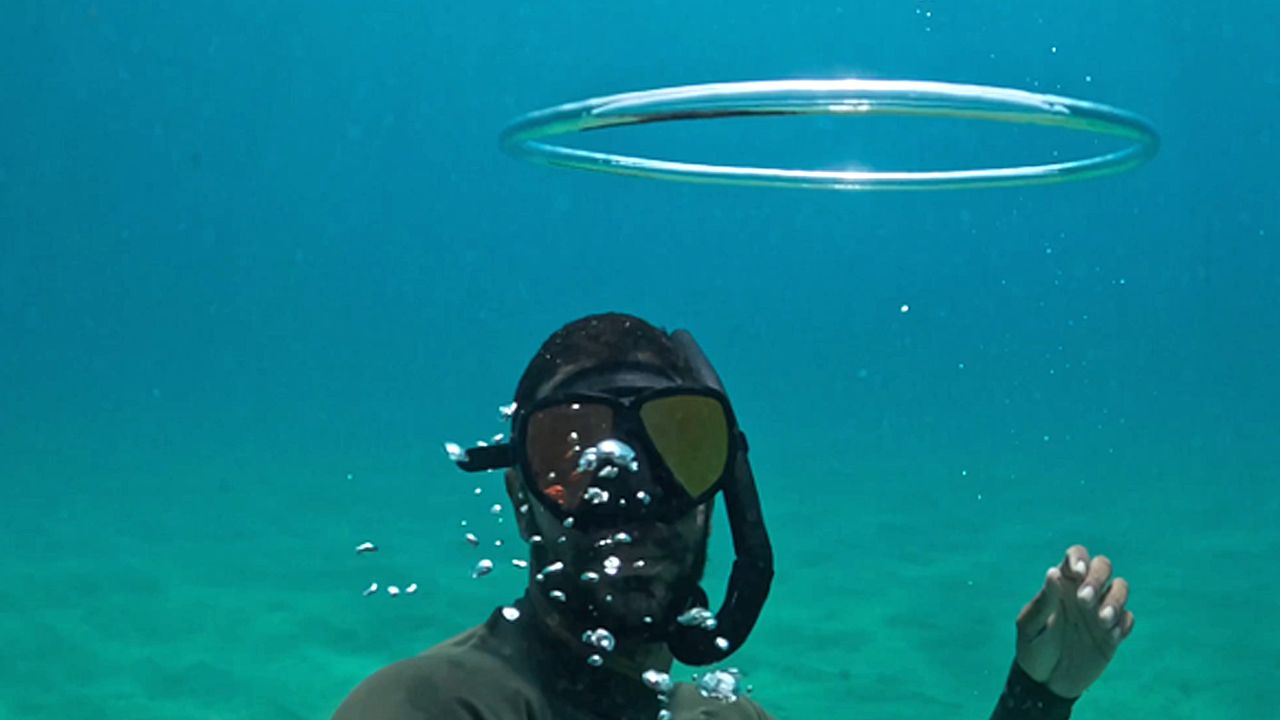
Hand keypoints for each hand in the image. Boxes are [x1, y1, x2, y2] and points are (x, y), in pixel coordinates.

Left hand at [1013, 545, 1134, 698]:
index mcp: (1061, 585)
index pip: (1076, 556)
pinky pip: (1129, 618)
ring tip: (1101, 620)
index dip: (1080, 557)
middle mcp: (1083, 593)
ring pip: (1121, 588)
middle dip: (1098, 577)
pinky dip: (1123, 623)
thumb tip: (1054, 572)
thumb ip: (1044, 601)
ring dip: (1115, 599)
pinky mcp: (1114, 634)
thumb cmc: (1032, 649)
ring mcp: (1100, 612)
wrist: (1046, 683)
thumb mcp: (1031, 627)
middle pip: (1103, 566)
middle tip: (1084, 601)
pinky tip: (1110, 636)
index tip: (1076, 571)